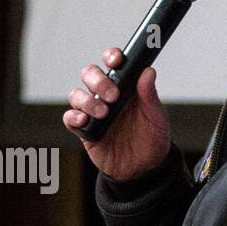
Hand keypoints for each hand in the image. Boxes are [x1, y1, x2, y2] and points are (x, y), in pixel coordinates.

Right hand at [62, 47, 170, 181]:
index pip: (112, 64)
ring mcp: (94, 112)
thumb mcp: (156, 116)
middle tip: (113, 95)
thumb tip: (148, 71)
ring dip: (87, 100)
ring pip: (77, 94)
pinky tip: (85, 120)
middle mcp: (106, 96)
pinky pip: (70, 118)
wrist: (145, 168)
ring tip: (104, 113)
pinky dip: (74, 117)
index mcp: (125, 86)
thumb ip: (149, 95)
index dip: (111, 57)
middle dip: (97, 80)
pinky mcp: (85, 131)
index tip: (116, 61)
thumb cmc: (151, 138)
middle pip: (89, 74)